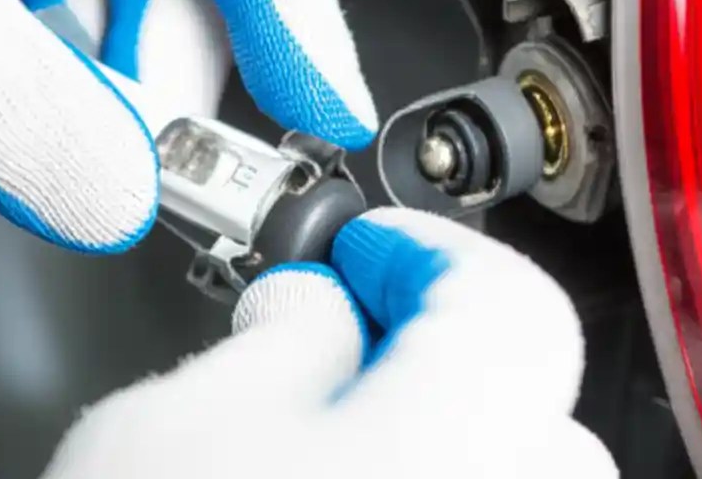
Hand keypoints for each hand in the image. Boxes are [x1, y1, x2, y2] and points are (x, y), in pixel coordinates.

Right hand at [39, 208, 617, 477]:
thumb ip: (275, 332)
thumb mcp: (171, 421)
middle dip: (437, 343)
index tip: (364, 245)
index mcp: (462, 436)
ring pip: (517, 468)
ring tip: (328, 433)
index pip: (503, 291)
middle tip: (339, 334)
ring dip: (442, 430)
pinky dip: (439, 478)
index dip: (423, 247)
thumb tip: (316, 304)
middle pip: (530, 388)